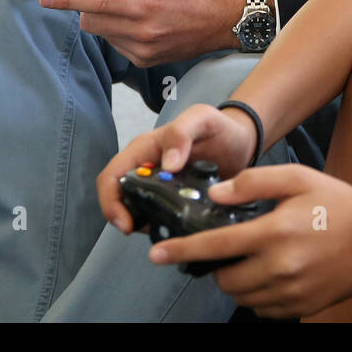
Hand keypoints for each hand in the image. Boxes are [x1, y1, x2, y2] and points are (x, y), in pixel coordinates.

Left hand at [36, 0, 245, 66]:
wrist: (225, 18)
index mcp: (143, 0)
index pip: (93, 1)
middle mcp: (140, 28)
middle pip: (89, 21)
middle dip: (86, 7)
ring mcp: (142, 47)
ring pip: (102, 34)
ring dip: (103, 20)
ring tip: (128, 7)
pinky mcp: (145, 59)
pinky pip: (116, 45)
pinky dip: (118, 33)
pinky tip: (139, 21)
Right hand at [97, 103, 260, 234]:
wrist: (241, 142)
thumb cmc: (219, 127)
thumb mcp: (202, 119)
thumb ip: (182, 133)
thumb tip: (167, 166)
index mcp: (144, 149)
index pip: (111, 175)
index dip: (110, 200)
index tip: (126, 224)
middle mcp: (145, 169)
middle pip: (118, 197)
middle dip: (123, 217)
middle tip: (145, 231)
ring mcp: (158, 186)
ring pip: (136, 210)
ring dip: (142, 224)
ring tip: (165, 232)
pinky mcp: (172, 200)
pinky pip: (157, 216)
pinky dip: (160, 226)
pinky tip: (177, 232)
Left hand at [148, 165, 351, 318]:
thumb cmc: (339, 202)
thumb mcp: (297, 178)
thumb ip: (252, 183)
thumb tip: (216, 193)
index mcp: (275, 232)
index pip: (215, 245)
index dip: (182, 250)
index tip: (156, 255)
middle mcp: (280, 267)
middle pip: (224, 278)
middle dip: (215, 266)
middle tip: (227, 249)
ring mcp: (292, 292)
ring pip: (242, 297)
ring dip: (236, 281)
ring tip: (252, 260)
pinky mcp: (302, 308)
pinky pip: (264, 309)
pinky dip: (258, 295)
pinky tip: (272, 273)